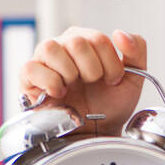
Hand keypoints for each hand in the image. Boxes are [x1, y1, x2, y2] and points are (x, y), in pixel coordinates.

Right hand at [19, 27, 146, 137]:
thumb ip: (137, 50)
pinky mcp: (28, 77)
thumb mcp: (133, 77)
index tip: (111, 80)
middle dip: (92, 71)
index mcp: (86, 40)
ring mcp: (43, 60)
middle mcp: (63, 44)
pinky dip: (49, 82)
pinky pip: (31, 68)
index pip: (98, 39)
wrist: (96, 132)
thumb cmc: (110, 104)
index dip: (110, 64)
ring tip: (73, 87)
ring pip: (50, 48)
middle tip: (91, 85)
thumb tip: (120, 33)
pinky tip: (59, 92)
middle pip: (76, 42)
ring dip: (69, 74)